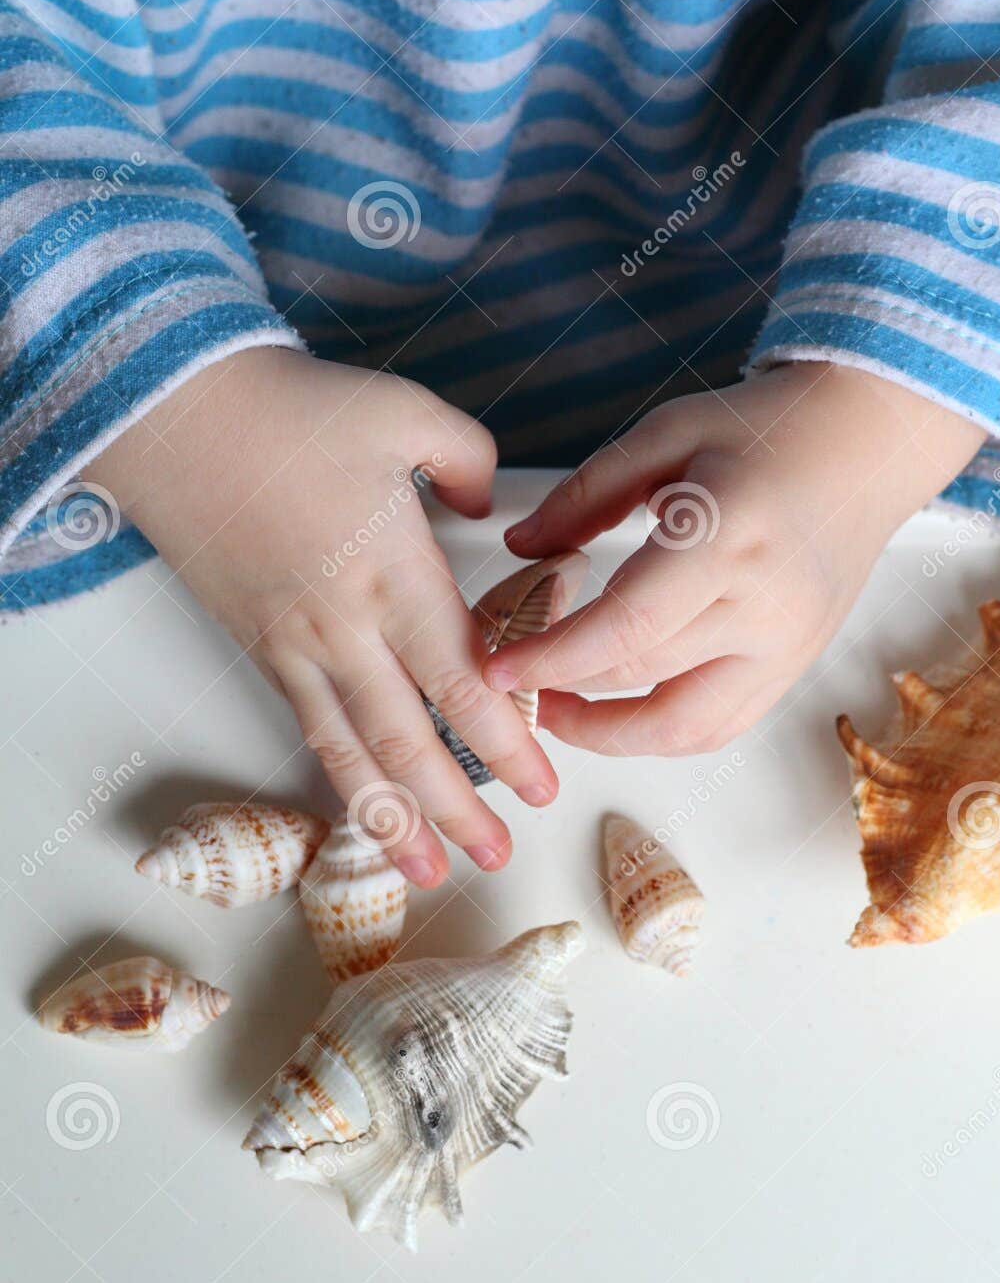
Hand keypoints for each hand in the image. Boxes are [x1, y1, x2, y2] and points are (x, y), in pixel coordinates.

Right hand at [86, 346, 557, 884]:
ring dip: (392, 820)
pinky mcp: (258, 646)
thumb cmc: (290, 410)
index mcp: (393, 573)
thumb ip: (468, 462)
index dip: (508, 742)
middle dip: (457, 810)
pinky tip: (360, 805)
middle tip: (497, 857)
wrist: (171, 414)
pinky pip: (306, 728)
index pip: (464, 682)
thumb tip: (491, 511)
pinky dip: (338, 778)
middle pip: (409, 742)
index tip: (545, 784)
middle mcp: (345, 627)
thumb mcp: (404, 411)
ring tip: (427, 872)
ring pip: (349, 755)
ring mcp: (294, 646)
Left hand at [483, 363, 985, 754]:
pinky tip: (617, 709)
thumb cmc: (774, 429)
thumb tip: (519, 546)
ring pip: (684, 729)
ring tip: (558, 708)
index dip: (552, 660)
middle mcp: (766, 607)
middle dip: (564, 695)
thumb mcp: (669, 432)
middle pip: (643, 681)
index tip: (496, 668)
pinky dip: (661, 732)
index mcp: (730, 538)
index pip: (626, 629)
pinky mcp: (795, 667)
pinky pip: (721, 726)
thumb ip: (588, 493)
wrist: (871, 445)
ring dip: (610, 735)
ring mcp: (788, 647)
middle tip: (511, 681)